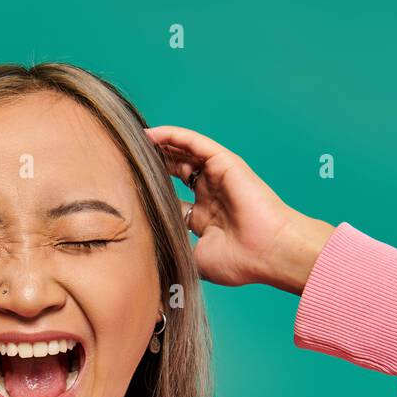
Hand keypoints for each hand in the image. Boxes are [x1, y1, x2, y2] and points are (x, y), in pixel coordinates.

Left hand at [144, 125, 333, 294]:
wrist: (269, 252)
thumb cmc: (240, 262)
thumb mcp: (196, 259)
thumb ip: (175, 250)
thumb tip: (147, 256)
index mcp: (205, 218)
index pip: (174, 198)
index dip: (153, 193)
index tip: (129, 190)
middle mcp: (212, 195)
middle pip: (177, 172)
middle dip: (155, 165)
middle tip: (127, 159)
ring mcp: (219, 177)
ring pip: (184, 153)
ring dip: (161, 146)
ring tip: (135, 141)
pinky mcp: (225, 163)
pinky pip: (195, 143)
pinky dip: (174, 136)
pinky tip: (153, 134)